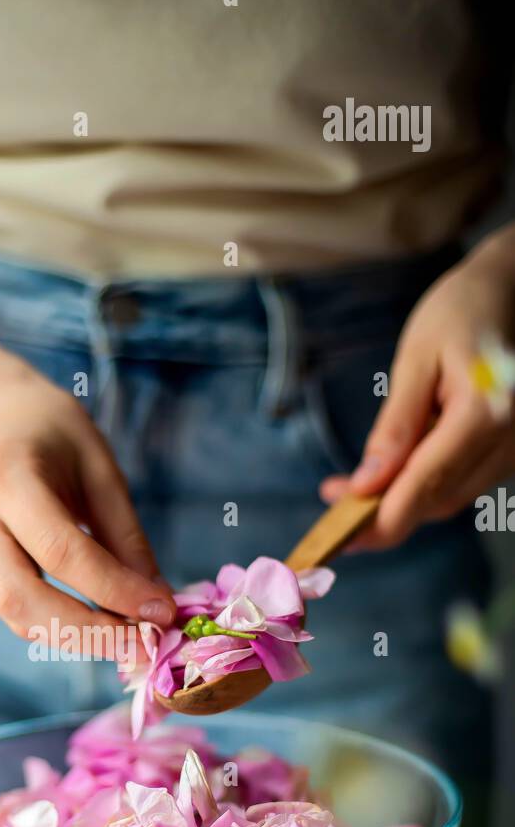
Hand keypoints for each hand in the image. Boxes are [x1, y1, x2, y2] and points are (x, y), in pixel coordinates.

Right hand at [0, 359, 174, 643]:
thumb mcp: (102, 471)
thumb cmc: (55, 435)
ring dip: (74, 637)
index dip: (114, 591)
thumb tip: (156, 604)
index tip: (162, 613)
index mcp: (5, 475)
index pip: (61, 552)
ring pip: (13, 613)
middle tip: (143, 647)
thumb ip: (126, 539)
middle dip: (88, 633)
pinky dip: (57, 622)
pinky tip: (97, 623)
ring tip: (127, 641)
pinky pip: (12, 605)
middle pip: (23, 598)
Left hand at [319, 226, 514, 548]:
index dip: (381, 521)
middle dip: (382, 515)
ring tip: (348, 490)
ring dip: (400, 503)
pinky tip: (390, 473)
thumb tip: (365, 485)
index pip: (426, 486)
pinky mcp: (511, 451)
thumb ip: (394, 426)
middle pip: (437, 502)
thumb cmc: (460, 311)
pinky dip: (423, 486)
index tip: (339, 536)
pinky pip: (462, 482)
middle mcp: (509, 440)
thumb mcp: (415, 359)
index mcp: (485, 413)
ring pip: (450, 499)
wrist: (511, 290)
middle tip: (330, 502)